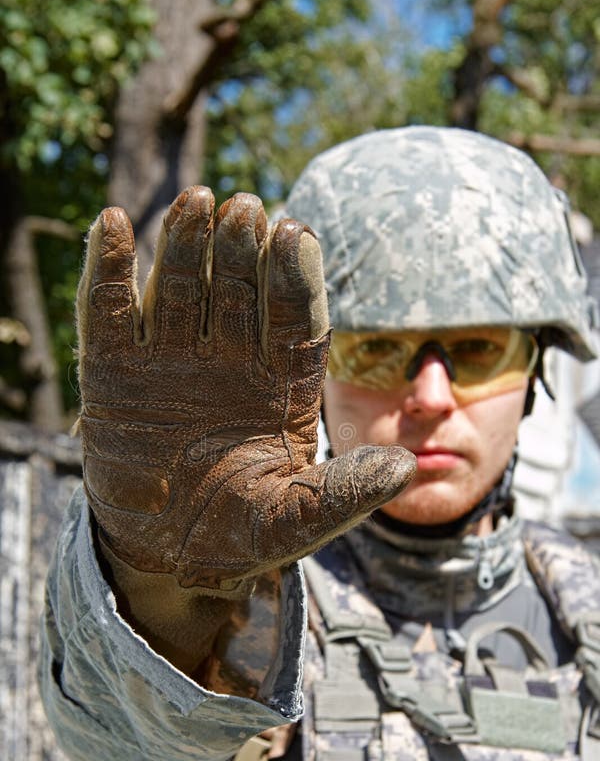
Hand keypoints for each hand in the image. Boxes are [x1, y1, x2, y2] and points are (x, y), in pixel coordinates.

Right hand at [77, 186, 415, 598]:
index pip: (292, 319)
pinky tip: (111, 223)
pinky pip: (108, 314)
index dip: (294, 277)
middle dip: (243, 250)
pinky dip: (107, 271)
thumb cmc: (242, 533)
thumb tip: (406, 469)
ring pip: (179, 288)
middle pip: (238, 291)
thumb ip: (345, 493)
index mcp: (280, 385)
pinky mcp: (113, 373)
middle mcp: (229, 361)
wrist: (170, 557)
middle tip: (246, 208)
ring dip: (185, 244)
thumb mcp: (297, 519)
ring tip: (195, 203)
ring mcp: (169, 361)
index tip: (296, 234)